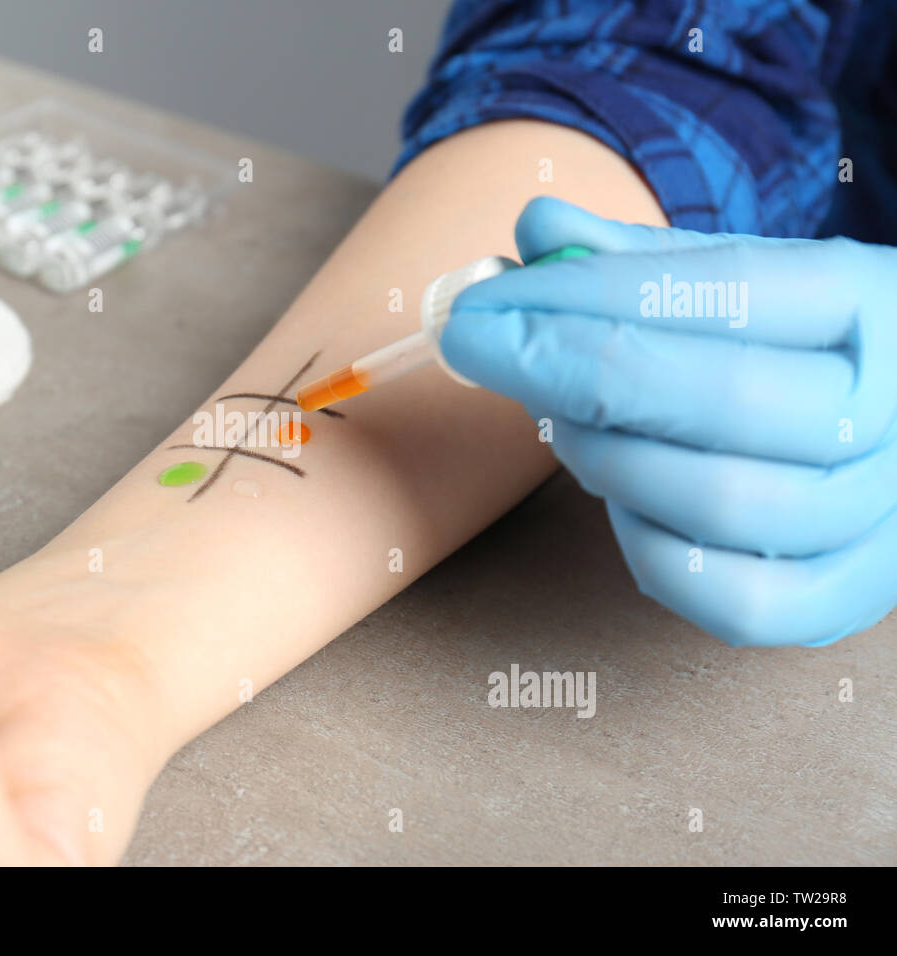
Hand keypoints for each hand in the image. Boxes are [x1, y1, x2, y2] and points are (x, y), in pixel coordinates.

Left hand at [440, 197, 896, 646]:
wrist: (885, 428)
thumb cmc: (790, 350)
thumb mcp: (735, 282)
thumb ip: (638, 261)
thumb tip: (539, 230)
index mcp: (873, 302)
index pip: (721, 292)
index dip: (583, 298)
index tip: (480, 306)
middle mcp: (896, 412)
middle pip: (720, 398)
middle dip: (572, 371)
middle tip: (485, 349)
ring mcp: (880, 517)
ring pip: (717, 501)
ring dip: (604, 457)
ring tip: (562, 419)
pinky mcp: (844, 600)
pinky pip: (729, 600)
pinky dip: (650, 549)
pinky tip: (622, 500)